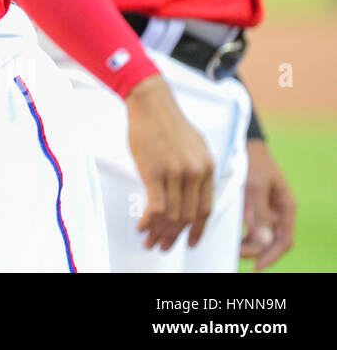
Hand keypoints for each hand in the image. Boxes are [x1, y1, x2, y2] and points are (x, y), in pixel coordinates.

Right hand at [125, 75, 215, 250]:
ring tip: (150, 241)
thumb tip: (192, 191)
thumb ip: (197, 169)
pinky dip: (149, 221)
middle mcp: (196, 173)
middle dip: (175, 236)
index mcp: (208, 168)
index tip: (190, 241)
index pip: (205, 208)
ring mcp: (176, 173)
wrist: (151, 103)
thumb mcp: (195, 145)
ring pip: (172, 214)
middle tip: (163, 247)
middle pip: (188, 215)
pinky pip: (156, 206)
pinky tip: (142, 227)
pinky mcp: (154, 171)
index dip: (197, 229)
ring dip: (160, 232)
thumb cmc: (167, 122)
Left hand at [240, 138, 295, 269]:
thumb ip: (260, 212)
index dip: (272, 255)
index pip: (284, 240)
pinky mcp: (251, 209)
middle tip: (234, 254)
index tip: (257, 265)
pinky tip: (226, 239)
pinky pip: (248, 229)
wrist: (244, 146)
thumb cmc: (254, 162)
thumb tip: (264, 241)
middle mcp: (277, 213)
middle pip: (270, 242)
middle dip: (255, 251)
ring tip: (228, 249)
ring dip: (245, 245)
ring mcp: (265, 212)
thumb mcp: (257, 185)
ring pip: (258, 238)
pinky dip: (239, 236)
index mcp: (285, 208)